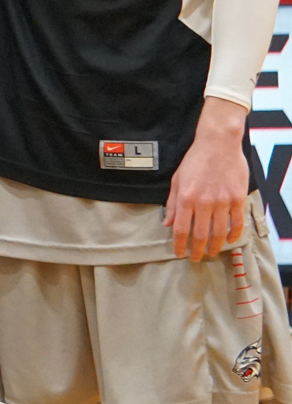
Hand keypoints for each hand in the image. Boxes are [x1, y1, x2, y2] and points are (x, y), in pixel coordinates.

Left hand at [165, 97, 251, 259]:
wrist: (218, 144)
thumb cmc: (195, 161)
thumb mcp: (177, 180)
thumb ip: (172, 203)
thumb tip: (167, 223)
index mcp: (186, 198)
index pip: (181, 229)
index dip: (180, 245)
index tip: (179, 254)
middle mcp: (203, 203)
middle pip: (201, 235)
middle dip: (198, 250)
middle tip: (196, 259)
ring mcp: (222, 201)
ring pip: (220, 232)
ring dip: (216, 246)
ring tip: (212, 253)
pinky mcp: (237, 198)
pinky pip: (237, 222)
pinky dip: (234, 234)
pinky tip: (231, 240)